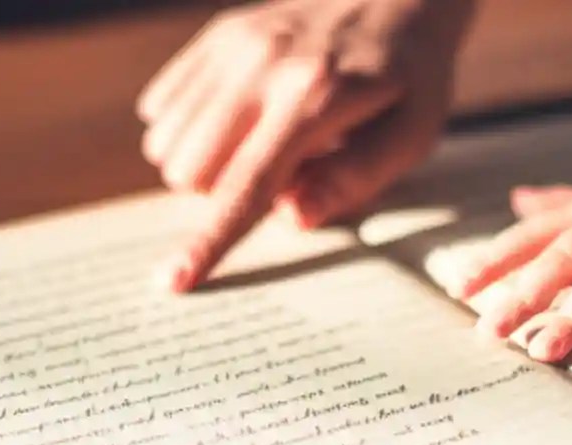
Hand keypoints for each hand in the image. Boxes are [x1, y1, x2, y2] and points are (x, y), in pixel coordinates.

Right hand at [138, 0, 474, 291]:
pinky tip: (239, 118)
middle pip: (190, 171)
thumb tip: (292, 217)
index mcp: (315, 98)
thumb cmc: (409, 78)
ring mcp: (233, 46)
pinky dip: (189, 129)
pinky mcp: (217, 36)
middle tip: (279, 172)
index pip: (246, 186)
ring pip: (166, 144)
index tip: (173, 281)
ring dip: (203, 162)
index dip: (209, 242)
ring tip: (261, 142)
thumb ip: (354, 178)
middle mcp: (262, 65)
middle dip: (221, 192)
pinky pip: (161, 109)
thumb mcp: (410, 134)